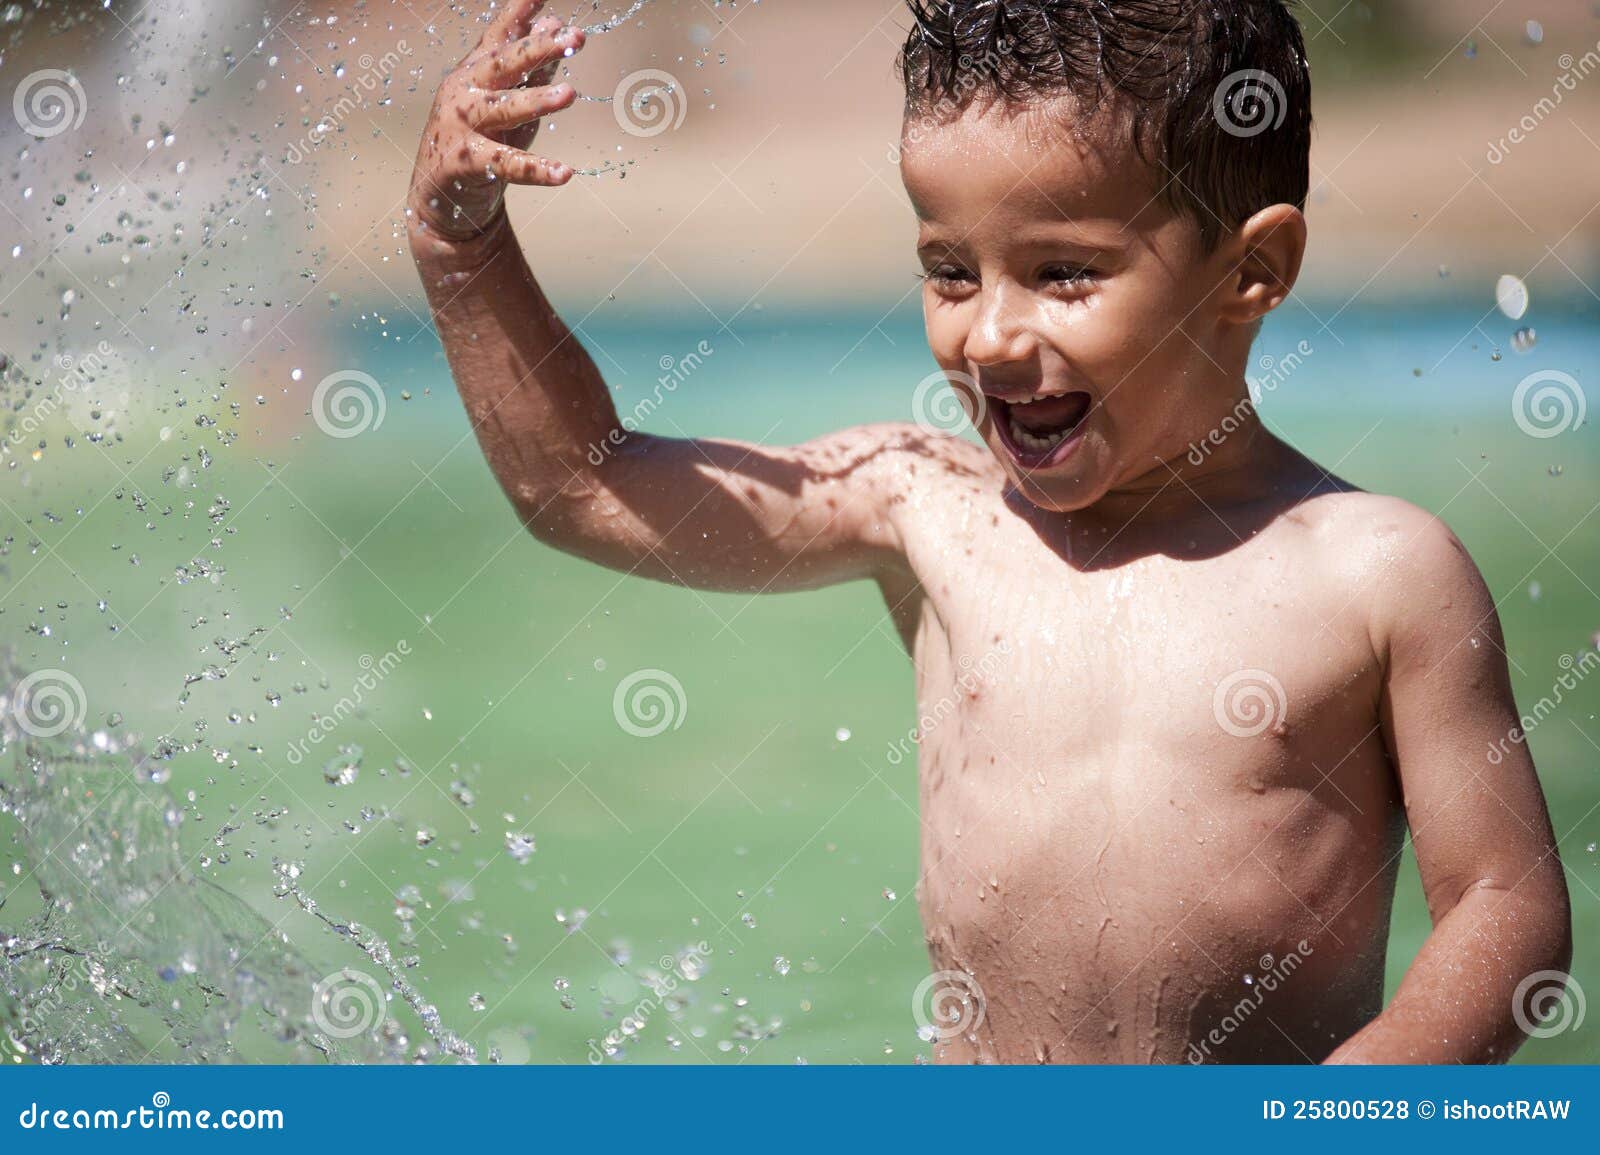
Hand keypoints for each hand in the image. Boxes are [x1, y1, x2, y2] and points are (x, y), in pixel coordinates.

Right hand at [408, 0, 584, 242]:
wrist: (441, 196)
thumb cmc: (480, 141)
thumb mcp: (507, 100)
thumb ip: (530, 66)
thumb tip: (555, 23)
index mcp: (475, 71)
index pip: (500, 35)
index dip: (519, 13)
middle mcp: (464, 91)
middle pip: (504, 64)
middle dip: (539, 48)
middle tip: (573, 37)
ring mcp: (461, 125)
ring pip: (503, 109)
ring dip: (536, 100)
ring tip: (569, 93)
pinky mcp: (465, 162)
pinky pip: (506, 164)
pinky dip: (536, 170)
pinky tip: (564, 173)